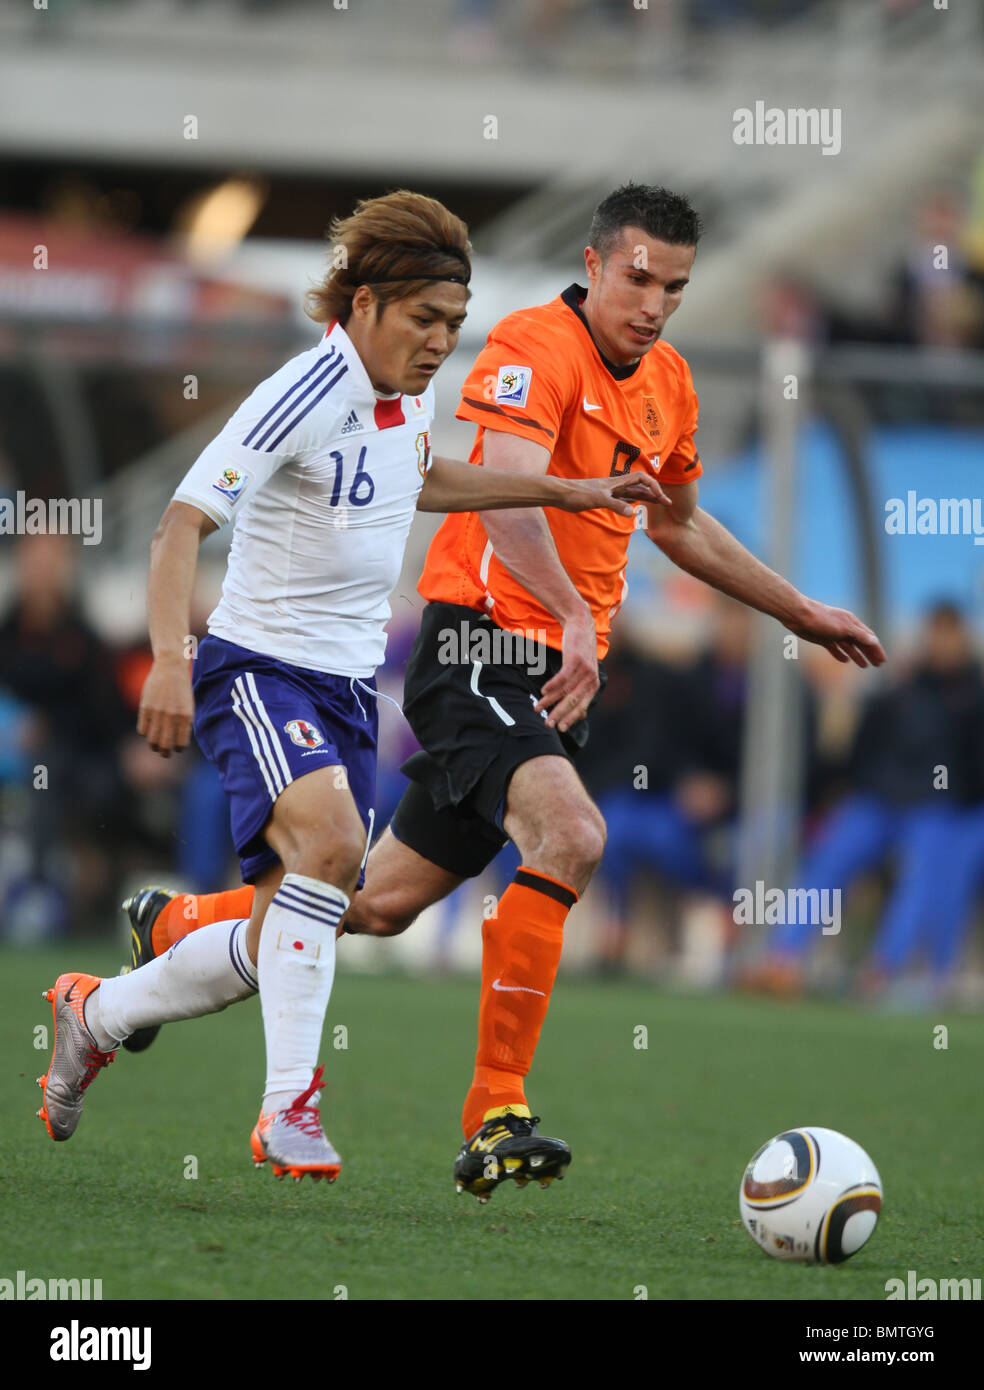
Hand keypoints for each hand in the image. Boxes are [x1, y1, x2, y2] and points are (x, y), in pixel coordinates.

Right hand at [137, 656, 193, 755]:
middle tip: (164, 753)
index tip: (176, 748)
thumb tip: (176, 742)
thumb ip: (183, 723)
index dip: (178, 749)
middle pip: (165, 744)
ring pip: (152, 739)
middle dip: (165, 752)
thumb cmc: (181, 689)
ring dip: (154, 746)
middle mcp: (172, 716)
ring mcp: (158, 712)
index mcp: (186, 716)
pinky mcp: (145, 708)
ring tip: (155, 746)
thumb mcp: (188, 706)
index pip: (181, 743)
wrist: (171, 667)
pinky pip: (142, 729)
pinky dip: (145, 733)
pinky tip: (148, 730)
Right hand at [534, 606, 597, 730]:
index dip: (570, 719)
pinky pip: (562, 677)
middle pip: (572, 702)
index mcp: (593, 686)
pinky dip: (552, 686)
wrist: (581, 625)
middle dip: (558, 715)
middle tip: (547, 724)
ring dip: (549, 701)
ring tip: (537, 708)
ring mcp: (584, 670)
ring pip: (564, 691)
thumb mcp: (585, 673)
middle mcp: (591, 680)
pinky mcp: (575, 660)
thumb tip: (581, 716)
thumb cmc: (580, 652)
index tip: (559, 729)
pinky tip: (543, 692)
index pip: (581, 707)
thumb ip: (582, 691)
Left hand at [561, 472, 670, 515]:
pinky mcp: (603, 499)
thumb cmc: (577, 494)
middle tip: (668, 504)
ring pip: (633, 493)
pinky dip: (632, 502)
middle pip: (641, 487)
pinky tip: (635, 506)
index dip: (654, 486)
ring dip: (646, 498)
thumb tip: (633, 513)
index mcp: (617, 482)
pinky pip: (622, 500)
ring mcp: (610, 492)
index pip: (642, 479)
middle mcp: (616, 486)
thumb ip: (615, 506)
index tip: (661, 498)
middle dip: (655, 494)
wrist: (560, 494)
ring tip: (658, 504)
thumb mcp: (598, 499)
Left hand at [787, 600, 885, 667]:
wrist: (799, 616)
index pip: (869, 638)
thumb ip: (859, 635)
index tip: (883, 660)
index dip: (876, 649)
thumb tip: (874, 641)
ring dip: (858, 656)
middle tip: (878, 665)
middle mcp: (845, 628)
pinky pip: (835, 648)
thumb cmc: (822, 620)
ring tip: (865, 666)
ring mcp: (834, 634)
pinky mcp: (823, 639)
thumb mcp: (843, 628)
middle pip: (861, 643)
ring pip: (849, 647)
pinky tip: (845, 661)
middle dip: (870, 654)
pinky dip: (841, 654)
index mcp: (852, 623)